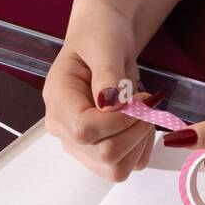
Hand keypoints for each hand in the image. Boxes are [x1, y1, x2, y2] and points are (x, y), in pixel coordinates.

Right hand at [42, 8, 161, 181]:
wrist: (104, 41)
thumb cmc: (100, 36)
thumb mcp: (105, 45)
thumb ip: (107, 75)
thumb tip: (109, 104)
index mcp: (58, 100)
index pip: (84, 130)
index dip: (120, 121)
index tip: (141, 100)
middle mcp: (64, 129)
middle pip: (104, 155)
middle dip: (135, 131)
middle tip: (147, 103)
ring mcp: (81, 145)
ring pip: (116, 168)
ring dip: (140, 141)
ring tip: (142, 110)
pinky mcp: (99, 153)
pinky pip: (129, 165)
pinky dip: (142, 146)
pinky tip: (139, 121)